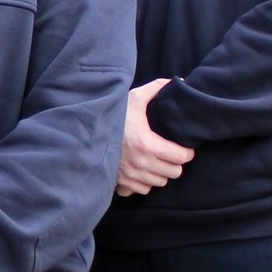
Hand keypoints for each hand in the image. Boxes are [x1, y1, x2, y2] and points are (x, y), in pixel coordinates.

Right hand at [115, 78, 194, 196]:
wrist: (85, 133)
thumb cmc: (113, 117)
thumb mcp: (134, 99)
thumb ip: (156, 89)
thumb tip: (180, 82)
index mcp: (148, 145)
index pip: (182, 158)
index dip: (186, 152)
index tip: (183, 147)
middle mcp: (141, 164)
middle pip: (174, 172)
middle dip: (174, 163)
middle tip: (169, 152)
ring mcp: (131, 176)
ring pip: (160, 182)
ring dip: (161, 173)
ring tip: (155, 160)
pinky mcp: (122, 184)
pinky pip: (143, 189)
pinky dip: (145, 182)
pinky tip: (141, 169)